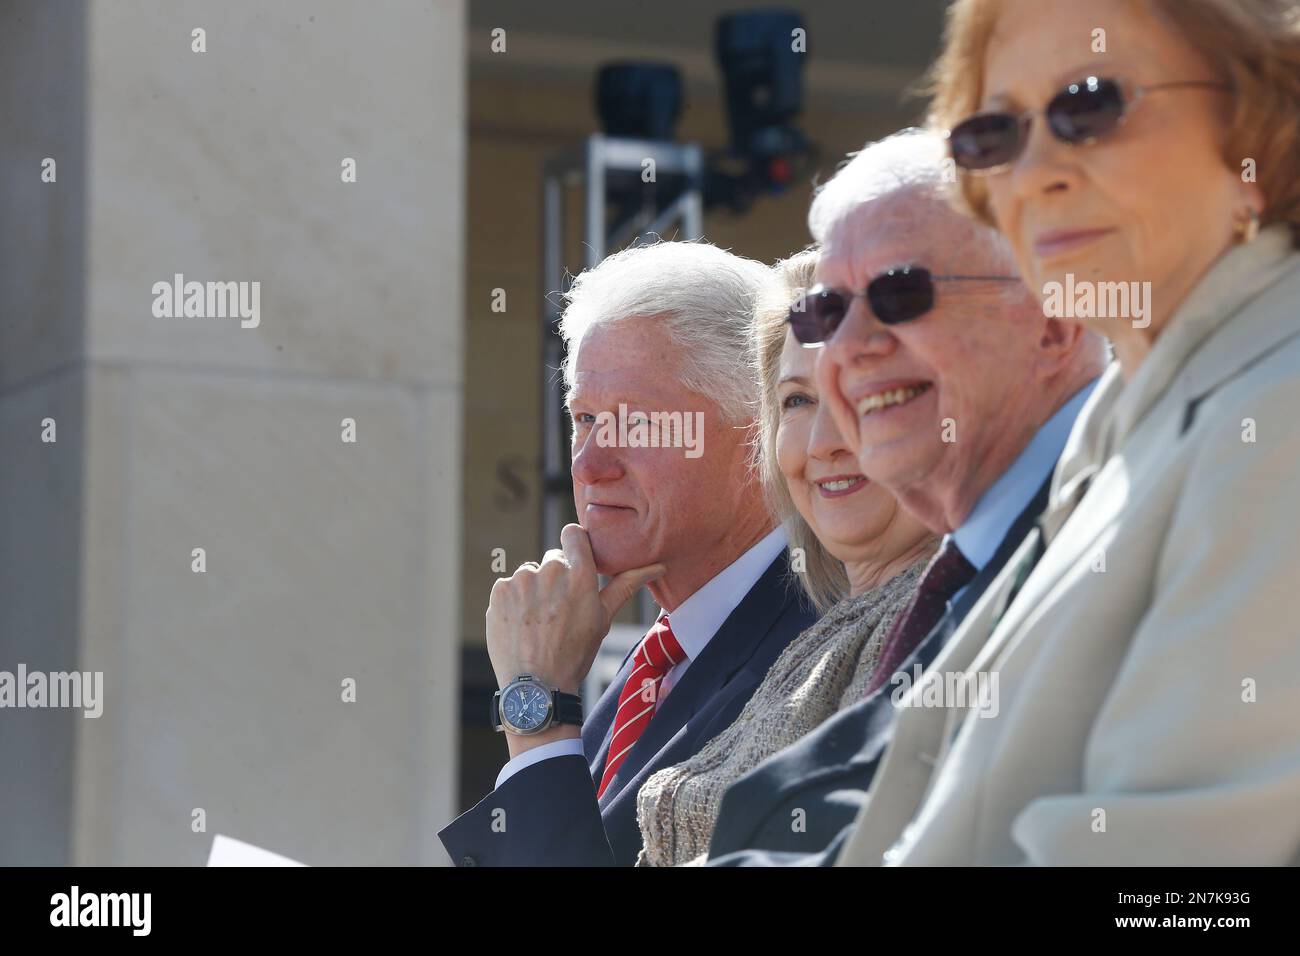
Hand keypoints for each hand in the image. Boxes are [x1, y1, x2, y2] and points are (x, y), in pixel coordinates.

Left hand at [486, 523, 664, 697]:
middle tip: (558, 610)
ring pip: (530, 575)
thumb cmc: (575, 653)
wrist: (537, 686)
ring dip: (533, 590)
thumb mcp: (603, 618)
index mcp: (580, 574)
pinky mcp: (499, 591)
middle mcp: (550, 570)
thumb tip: (658, 566)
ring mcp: (522, 580)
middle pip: (552, 560)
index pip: (573, 533)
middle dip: (556, 578)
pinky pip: (508, 587)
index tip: (575, 564)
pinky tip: (521, 624)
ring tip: (538, 622)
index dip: (574, 546)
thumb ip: (625, 585)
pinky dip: (513, 602)